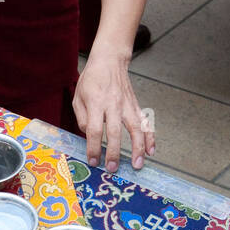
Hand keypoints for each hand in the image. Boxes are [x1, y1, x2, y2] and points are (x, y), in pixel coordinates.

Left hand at [73, 50, 153, 171]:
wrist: (110, 61)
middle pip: (114, 132)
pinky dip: (150, 137)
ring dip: (137, 148)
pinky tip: (151, 150)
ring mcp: (127, 105)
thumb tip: (89, 135)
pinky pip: (145, 123)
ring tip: (138, 164)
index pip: (93, 129)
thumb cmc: (92, 80)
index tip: (93, 161)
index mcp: (96, 103)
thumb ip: (82, 117)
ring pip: (135, 129)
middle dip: (113, 152)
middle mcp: (113, 105)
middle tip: (112, 168)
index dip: (93, 147)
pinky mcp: (135, 106)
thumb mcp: (78, 97)